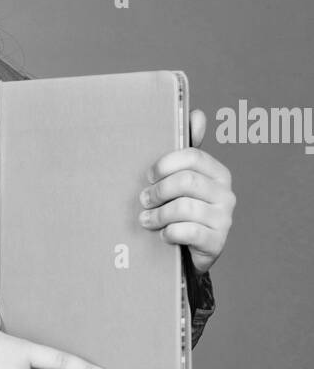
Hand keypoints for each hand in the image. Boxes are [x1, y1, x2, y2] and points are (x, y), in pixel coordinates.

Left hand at [138, 108, 234, 275]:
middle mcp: (226, 193)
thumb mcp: (180, 182)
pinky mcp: (217, 242)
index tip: (149, 176)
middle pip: (185, 182)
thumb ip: (185, 152)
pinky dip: (169, 233)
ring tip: (146, 220)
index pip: (192, 156)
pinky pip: (188, 231)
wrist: (187, 253)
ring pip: (184, 207)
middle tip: (143, 200)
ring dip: (158, 214)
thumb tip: (197, 114)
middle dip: (158, 191)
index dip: (165, 165)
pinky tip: (163, 235)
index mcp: (217, 172)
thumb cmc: (179, 212)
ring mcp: (224, 219)